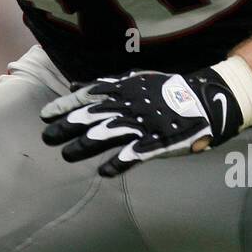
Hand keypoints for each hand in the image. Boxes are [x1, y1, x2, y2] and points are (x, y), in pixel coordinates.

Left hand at [41, 68, 243, 176]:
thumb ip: (105, 85)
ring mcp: (143, 124)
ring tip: (67, 155)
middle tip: (46, 138)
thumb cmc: (167, 90)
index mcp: (124, 90)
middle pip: (93, 116)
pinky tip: (104, 172)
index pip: (88, 97)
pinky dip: (119, 162)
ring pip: (109, 134)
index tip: (46, 114)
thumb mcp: (135, 80)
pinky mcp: (158, 141)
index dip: (66, 106)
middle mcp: (130, 106)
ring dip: (86, 146)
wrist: (205, 100)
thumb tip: (75, 86)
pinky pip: (136, 153)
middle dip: (68, 127)